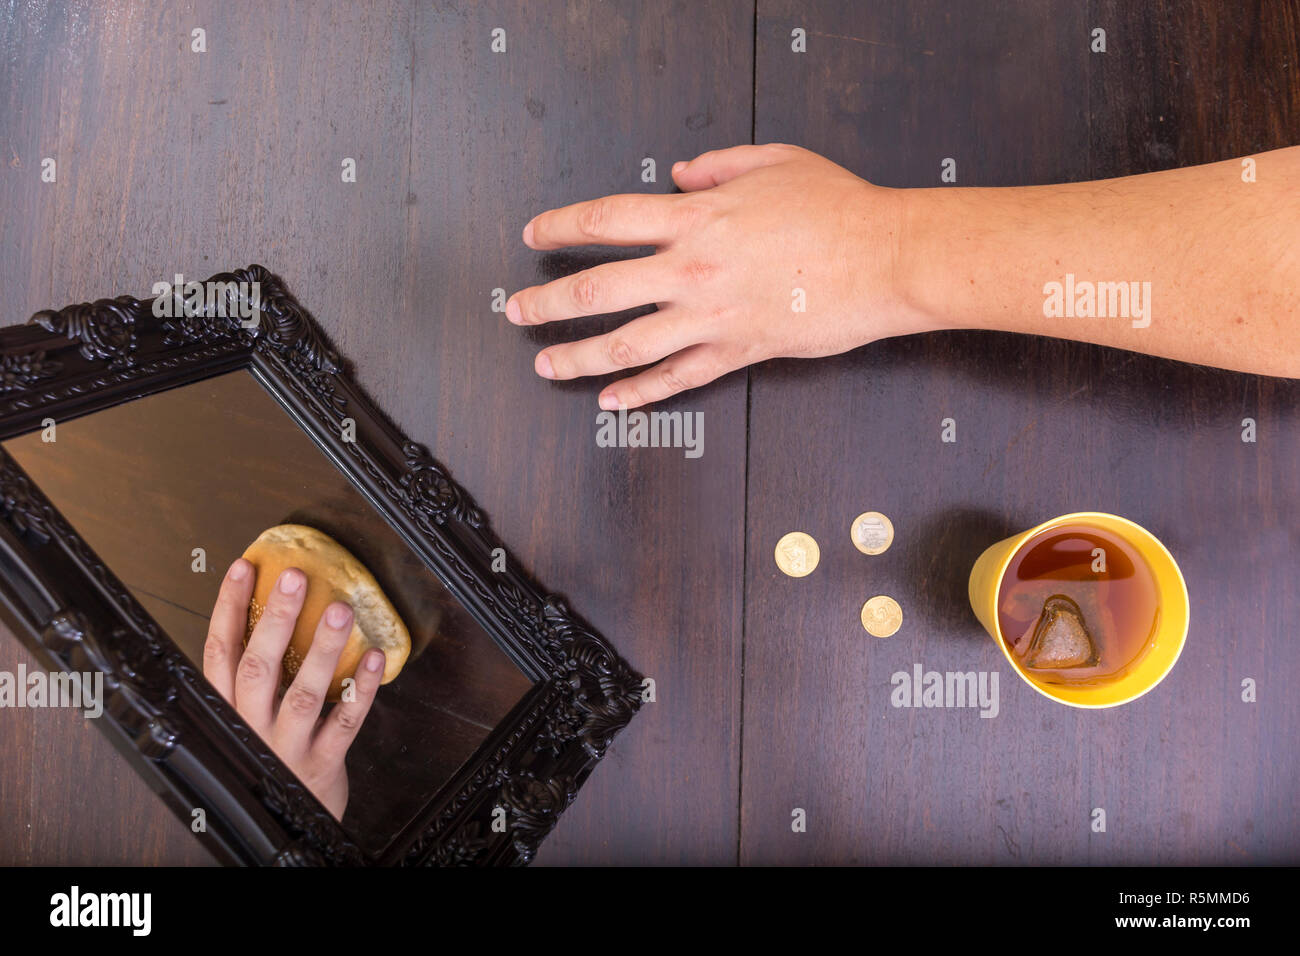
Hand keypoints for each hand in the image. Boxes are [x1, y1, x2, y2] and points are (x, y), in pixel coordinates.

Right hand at [203, 558, 384, 818]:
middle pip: (258, 667)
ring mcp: (287, 747)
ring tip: (341, 609)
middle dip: (277, 619)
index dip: (229, 608)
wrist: (292, 825)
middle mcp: (251, 727)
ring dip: (323, 649)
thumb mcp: (251, 717)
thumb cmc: (272, 756)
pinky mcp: (322, 764)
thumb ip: (258, 675)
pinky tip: (374, 658)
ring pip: (302, 693)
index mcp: (229, 709)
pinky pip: (344, 722)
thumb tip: (277, 607)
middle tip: (297, 577)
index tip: (245, 568)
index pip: (220, 652)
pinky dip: (360, 689)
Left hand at [507, 143, 927, 408]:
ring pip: (625, 344)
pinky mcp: (738, 351)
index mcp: (696, 218)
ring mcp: (710, 316)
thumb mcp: (775, 160)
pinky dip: (640, 392)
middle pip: (597, 289)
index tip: (534, 235)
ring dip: (577, 357)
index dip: (560, 227)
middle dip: (547, 302)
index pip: (606, 221)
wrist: (886, 259)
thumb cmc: (838, 209)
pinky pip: (677, 378)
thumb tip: (679, 174)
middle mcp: (691, 270)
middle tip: (517, 311)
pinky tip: (612, 400)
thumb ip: (718, 165)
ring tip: (547, 364)